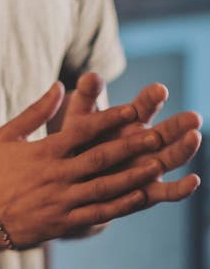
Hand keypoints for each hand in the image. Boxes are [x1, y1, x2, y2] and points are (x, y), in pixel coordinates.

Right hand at [0, 82, 167, 250]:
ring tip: (155, 165)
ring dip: (132, 176)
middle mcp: (55, 175)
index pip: (82, 130)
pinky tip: (139, 196)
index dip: (109, 119)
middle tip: (154, 135)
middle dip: (129, 145)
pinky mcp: (62, 223)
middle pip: (99, 158)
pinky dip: (120, 205)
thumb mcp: (9, 134)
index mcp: (44, 151)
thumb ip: (37, 110)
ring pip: (104, 187)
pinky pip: (96, 214)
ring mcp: (60, 201)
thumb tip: (59, 85)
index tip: (131, 110)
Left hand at [63, 73, 201, 208]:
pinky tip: (194, 181)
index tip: (159, 89)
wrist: (74, 178)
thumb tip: (90, 76)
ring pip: (172, 157)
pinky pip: (168, 192)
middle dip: (179, 124)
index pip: (145, 105)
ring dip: (185, 149)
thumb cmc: (77, 142)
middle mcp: (145, 141)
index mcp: (131, 119)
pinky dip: (182, 188)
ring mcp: (149, 166)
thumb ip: (86, 97)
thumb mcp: (80, 118)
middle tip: (193, 117)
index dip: (152, 98)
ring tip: (195, 138)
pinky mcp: (148, 192)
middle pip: (166, 131)